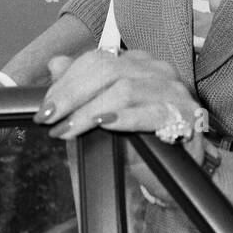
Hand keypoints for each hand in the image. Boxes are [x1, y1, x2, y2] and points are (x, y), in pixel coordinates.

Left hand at [36, 48, 205, 155]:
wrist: (174, 173)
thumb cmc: (139, 140)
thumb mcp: (103, 113)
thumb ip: (81, 87)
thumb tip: (55, 64)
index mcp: (138, 63)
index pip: (98, 59)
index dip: (67, 81)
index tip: (45, 108)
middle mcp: (157, 70)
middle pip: (108, 69)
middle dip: (72, 94)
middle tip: (50, 118)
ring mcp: (174, 91)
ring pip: (124, 89)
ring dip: (90, 110)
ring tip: (69, 129)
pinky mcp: (187, 116)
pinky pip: (151, 112)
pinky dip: (124, 118)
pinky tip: (104, 124)